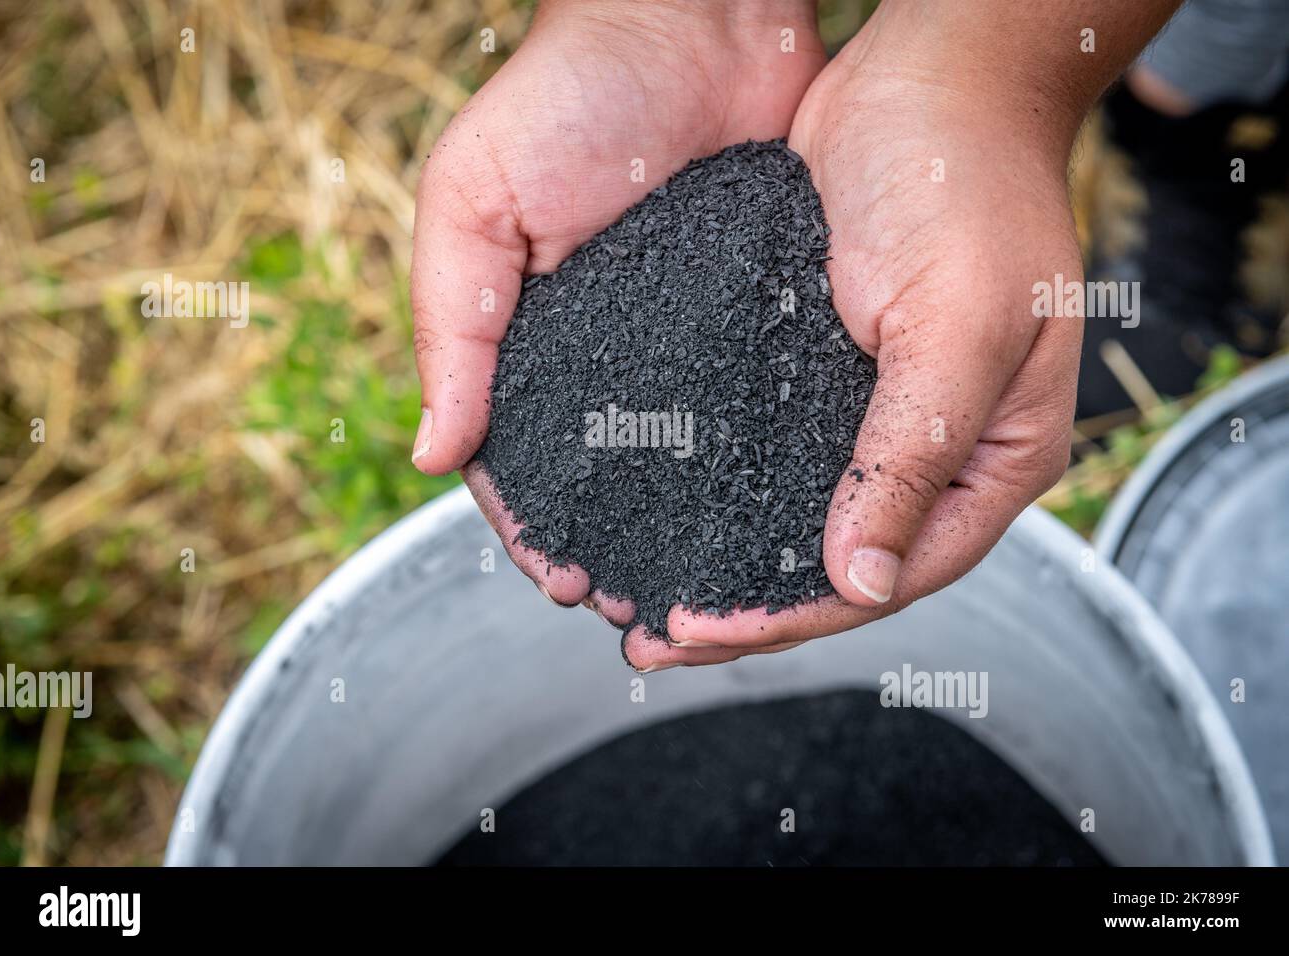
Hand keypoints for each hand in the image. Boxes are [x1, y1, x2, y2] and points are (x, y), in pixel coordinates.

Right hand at [411, 0, 825, 613]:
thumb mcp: (475, 202)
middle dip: (614, 546)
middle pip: (601, 477)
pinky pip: (748, 407)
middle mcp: (606, 350)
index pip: (518, 456)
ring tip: (702, 590)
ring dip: (682, 529)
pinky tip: (764, 515)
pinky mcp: (754, 316)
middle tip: (638, 610)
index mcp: (526, 335)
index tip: (565, 581)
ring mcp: (682, 338)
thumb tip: (432, 455)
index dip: (533, 526)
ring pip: (676, 460)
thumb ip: (451, 328)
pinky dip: (747, 467)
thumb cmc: (569, 95)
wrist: (698, 16)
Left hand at [623, 3, 1087, 669]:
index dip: (795, 614)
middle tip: (653, 638)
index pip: (895, 572)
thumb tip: (864, 581)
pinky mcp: (823, 370)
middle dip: (748, 609)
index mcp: (994, 457)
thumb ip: (914, 456)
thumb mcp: (957, 327)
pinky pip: (773, 454)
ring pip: (799, 517)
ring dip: (727, 560)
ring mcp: (876, 412)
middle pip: (840, 563)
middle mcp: (938, 448)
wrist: (926, 76)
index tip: (701, 629)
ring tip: (646, 599)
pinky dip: (723, 492)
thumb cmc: (962, 184)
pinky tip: (668, 511)